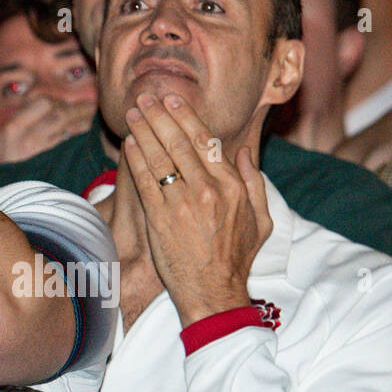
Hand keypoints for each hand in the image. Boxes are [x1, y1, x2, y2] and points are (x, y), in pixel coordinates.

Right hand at [0, 96, 95, 164]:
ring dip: (83, 120)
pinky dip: (79, 135)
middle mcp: (29, 138)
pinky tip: (87, 131)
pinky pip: (69, 145)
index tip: (62, 103)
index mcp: (13, 128)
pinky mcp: (52, 164)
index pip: (42, 104)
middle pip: (60, 115)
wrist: (0, 193)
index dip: (55, 101)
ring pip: (68, 130)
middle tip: (91, 104)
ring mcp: (42, 152)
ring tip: (93, 114)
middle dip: (77, 108)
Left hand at [122, 92, 270, 326]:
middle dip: (160, 116)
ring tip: (132, 113)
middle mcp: (208, 191)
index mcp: (232, 187)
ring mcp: (182, 205)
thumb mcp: (261, 220)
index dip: (186, 117)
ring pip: (160, 158)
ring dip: (144, 131)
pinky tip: (129, 144)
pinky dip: (136, 160)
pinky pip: (145, 182)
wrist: (213, 293)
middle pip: (179, 143)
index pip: (206, 142)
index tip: (172, 101)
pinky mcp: (160, 220)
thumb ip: (254, 183)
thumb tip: (244, 153)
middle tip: (145, 97)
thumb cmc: (236, 259)